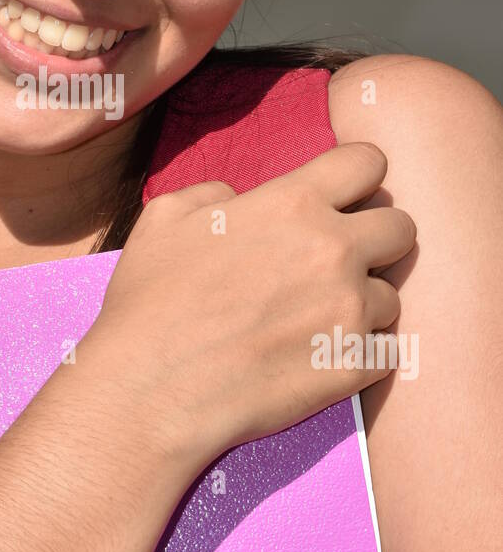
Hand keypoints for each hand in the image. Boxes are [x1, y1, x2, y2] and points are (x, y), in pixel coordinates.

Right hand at [88, 141, 416, 475]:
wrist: (151, 389)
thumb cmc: (150, 303)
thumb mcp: (165, 217)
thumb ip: (213, 193)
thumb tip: (239, 200)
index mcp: (292, 203)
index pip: (368, 162)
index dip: (358, 176)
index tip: (344, 196)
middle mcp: (333, 249)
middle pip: (401, 227)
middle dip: (375, 239)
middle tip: (337, 261)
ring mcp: (349, 310)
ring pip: (391, 295)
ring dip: (362, 304)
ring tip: (314, 320)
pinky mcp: (353, 366)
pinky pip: (386, 350)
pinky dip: (359, 354)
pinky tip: (317, 357)